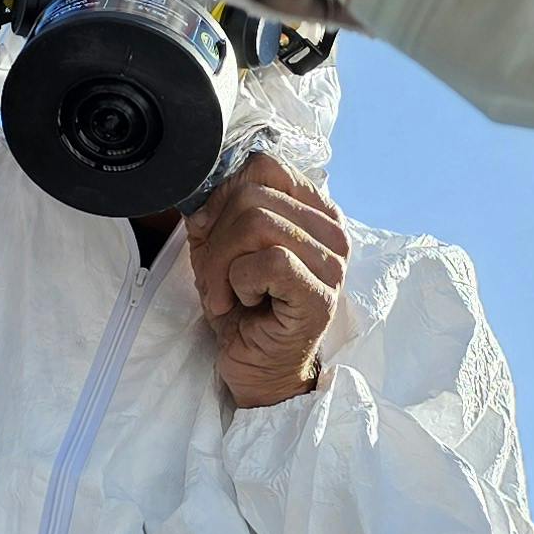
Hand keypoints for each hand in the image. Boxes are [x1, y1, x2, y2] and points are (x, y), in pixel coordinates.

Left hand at [184, 156, 346, 408]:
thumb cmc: (243, 309)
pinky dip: (239, 282)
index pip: (265, 167)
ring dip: (223, 264)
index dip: (224, 196)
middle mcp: (332, 232)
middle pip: (253, 196)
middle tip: (217, 277)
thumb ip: (217, 211)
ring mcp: (332, 264)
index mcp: (314, 212)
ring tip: (227, 293)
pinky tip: (246, 302)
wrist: (255, 367)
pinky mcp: (321, 293)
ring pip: (258, 224)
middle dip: (217, 239)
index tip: (212, 234)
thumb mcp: (221, 249)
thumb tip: (201, 188)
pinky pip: (268, 260)